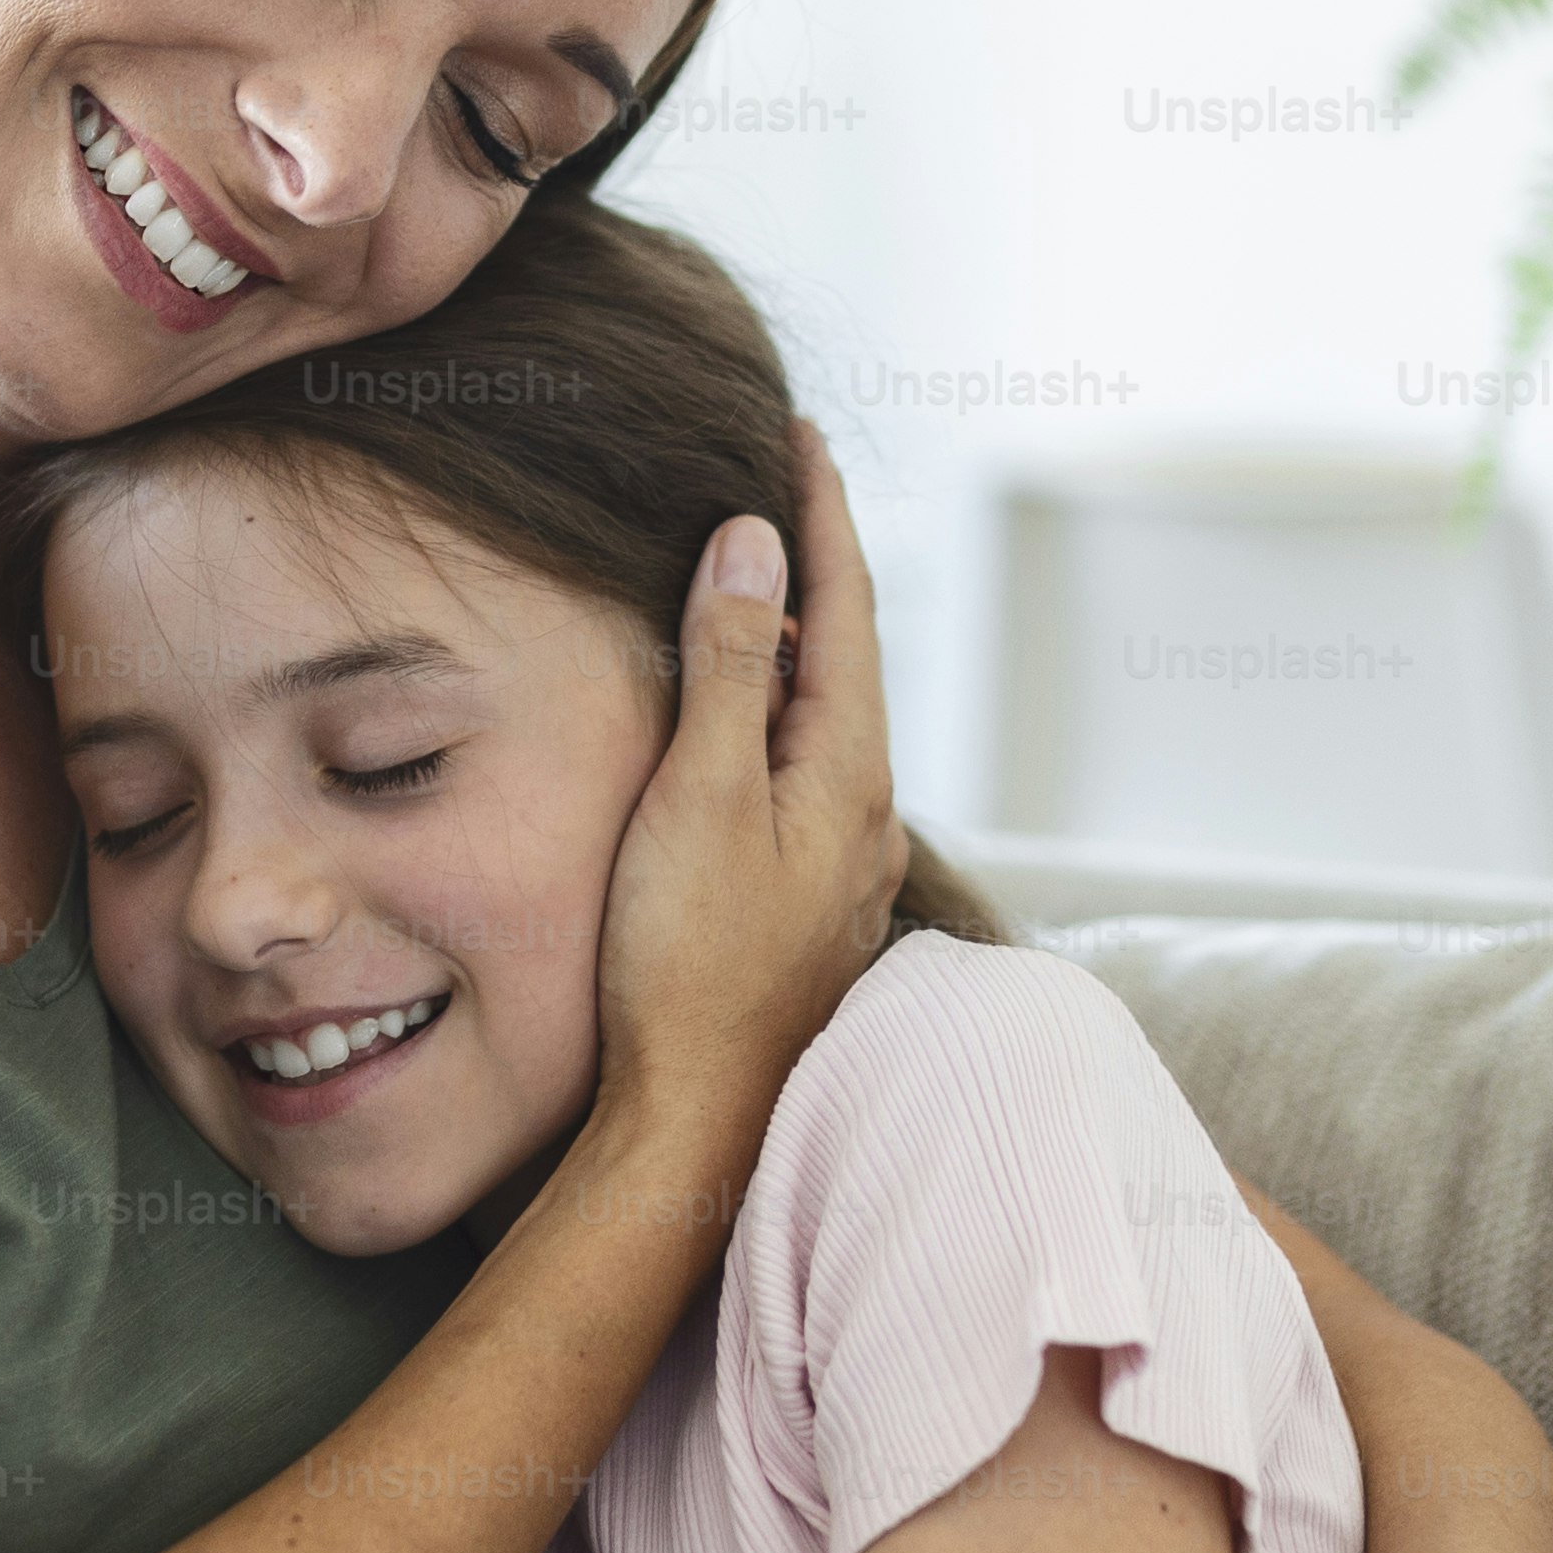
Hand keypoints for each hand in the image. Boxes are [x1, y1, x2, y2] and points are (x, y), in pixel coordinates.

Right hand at [592, 428, 904, 1185]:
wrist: (695, 1118)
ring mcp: (840, 862)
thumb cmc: (687, 961)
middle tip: (773, 488)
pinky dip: (775, 713)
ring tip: (752, 585)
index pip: (848, 606)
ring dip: (794, 643)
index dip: (822, 513)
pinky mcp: (806, 902)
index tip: (800, 433)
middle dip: (814, 567)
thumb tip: (757, 542)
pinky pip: (801, 770)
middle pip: (847, 656)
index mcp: (850, 771)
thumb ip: (734, 665)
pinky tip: (738, 726)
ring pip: (826, 717)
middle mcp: (865, 812)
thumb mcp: (700, 793)